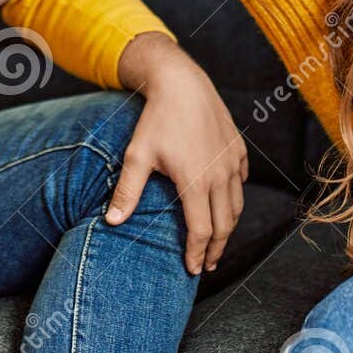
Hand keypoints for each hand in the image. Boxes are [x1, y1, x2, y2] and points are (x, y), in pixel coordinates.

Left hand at [106, 50, 247, 275]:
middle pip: (225, 225)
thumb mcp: (137, 156)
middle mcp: (219, 176)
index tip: (193, 269)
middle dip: (217, 249)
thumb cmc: (157, 120)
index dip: (198, 255)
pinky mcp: (237, 149)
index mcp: (196, 183)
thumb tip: (111, 222)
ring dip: (229, 227)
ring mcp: (231, 162)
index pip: (202, 232)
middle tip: (208, 265)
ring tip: (219, 241)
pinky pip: (241, 181)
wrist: (182, 83)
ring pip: (237, 205)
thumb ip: (126, 192)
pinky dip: (235, 197)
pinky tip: (226, 202)